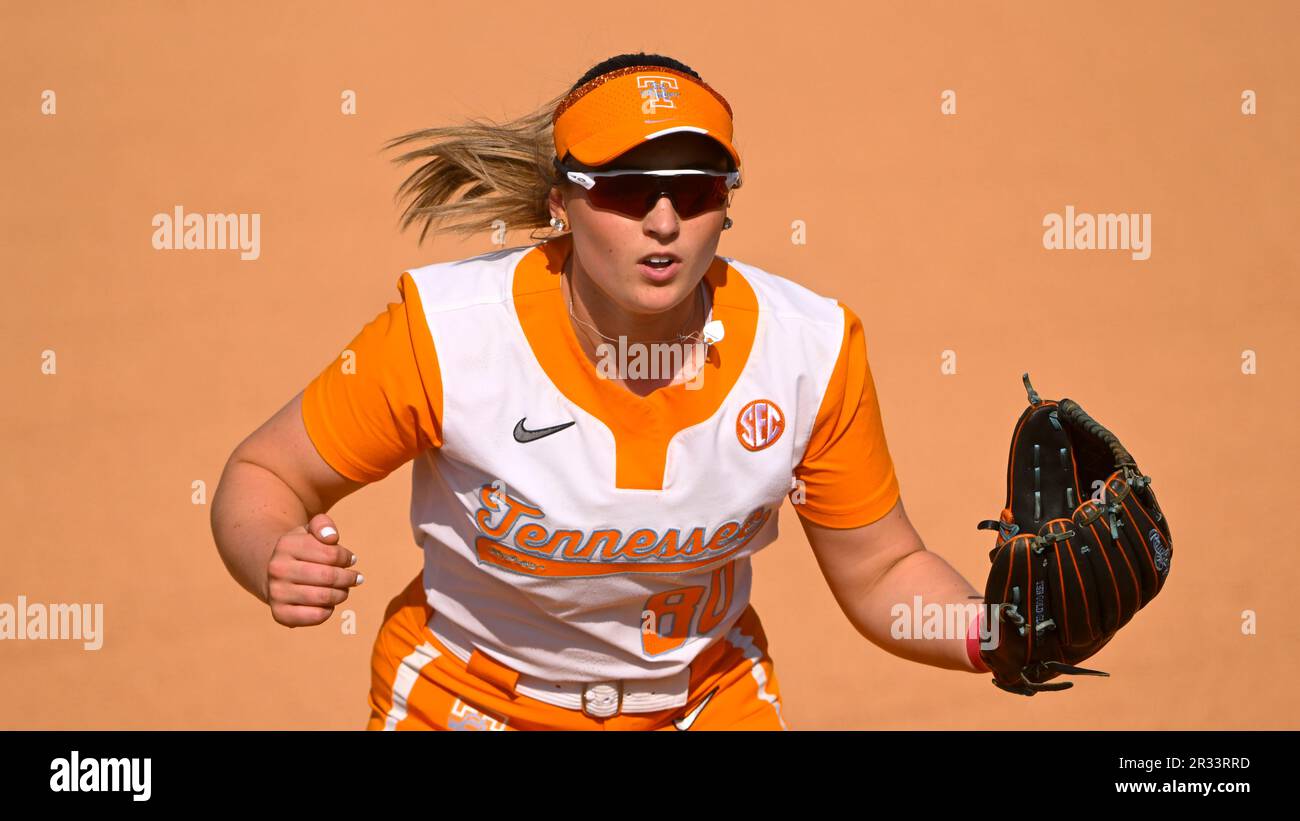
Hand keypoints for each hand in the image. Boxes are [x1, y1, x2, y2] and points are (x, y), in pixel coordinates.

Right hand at [266, 513, 362, 627]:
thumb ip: (323, 525)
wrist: (274, 572)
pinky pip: (316, 616)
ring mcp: (276, 593)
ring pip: (324, 597)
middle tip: (355, 578)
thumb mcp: (310, 531)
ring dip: (341, 594)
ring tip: (344, 590)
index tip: (351, 560)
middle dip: (348, 578)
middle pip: (329, 576)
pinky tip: (329, 603)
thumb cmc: (301, 550)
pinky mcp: (280, 614)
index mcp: (286, 545)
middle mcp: (277, 569)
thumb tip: (331, 537)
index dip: (346, 558)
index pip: (331, 554)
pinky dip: (329, 610)